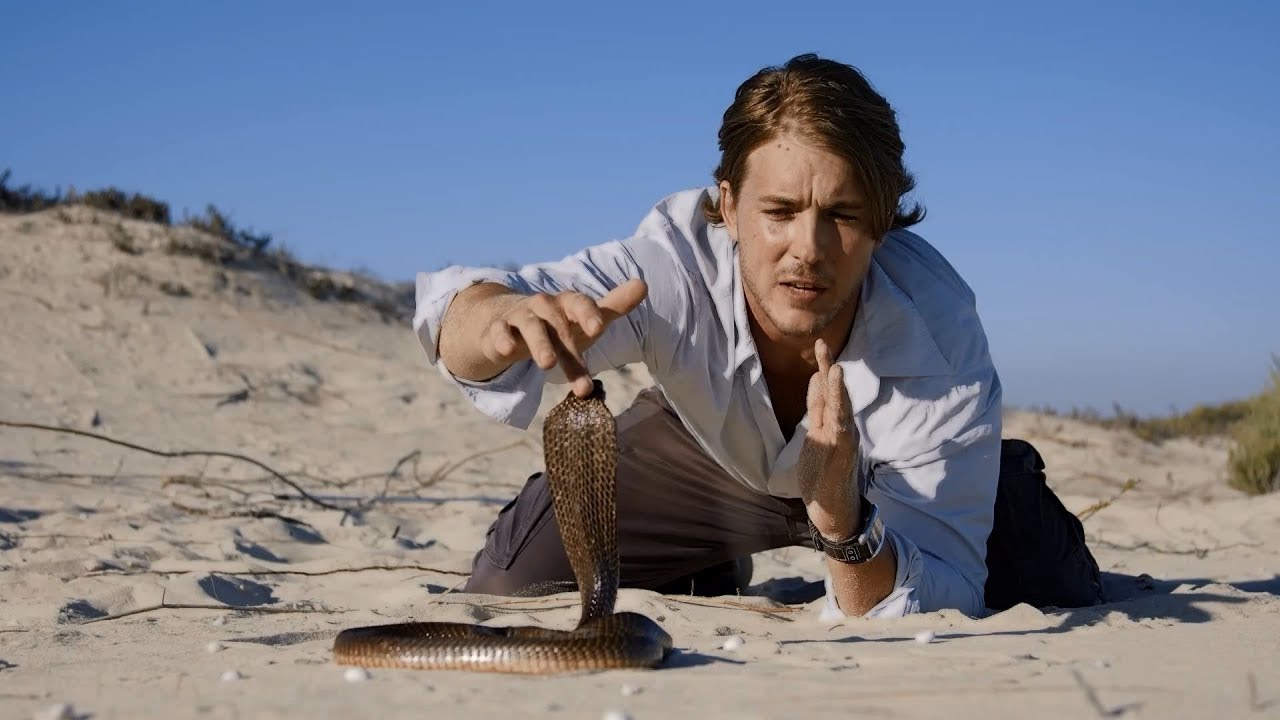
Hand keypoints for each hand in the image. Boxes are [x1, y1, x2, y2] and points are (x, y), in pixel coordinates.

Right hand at [481, 278, 647, 396]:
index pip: (579, 304)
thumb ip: (613, 307)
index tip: (598, 328)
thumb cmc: (556, 324)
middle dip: (569, 348)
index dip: (588, 314)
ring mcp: (519, 317)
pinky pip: (498, 333)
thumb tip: (644, 284)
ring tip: (548, 365)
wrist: (506, 321)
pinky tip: (507, 351)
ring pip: (530, 326)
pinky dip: (501, 340)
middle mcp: (543, 306)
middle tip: (580, 376)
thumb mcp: (583, 319)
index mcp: (566, 303)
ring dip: (539, 344)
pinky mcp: (497, 330)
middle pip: (557, 324)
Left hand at [796, 338, 861, 541]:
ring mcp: (844, 440)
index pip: (826, 391)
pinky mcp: (843, 454)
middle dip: (828, 369)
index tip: (819, 345)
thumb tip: (816, 379)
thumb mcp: (815, 434)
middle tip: (820, 343)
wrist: (832, 507)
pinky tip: (838, 407)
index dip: (823, 368)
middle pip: (835, 394)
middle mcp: (842, 427)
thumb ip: (817, 409)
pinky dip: (841, 416)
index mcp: (833, 422)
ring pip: (842, 410)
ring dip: (838, 389)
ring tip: (834, 367)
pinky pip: (841, 431)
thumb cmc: (824, 472)